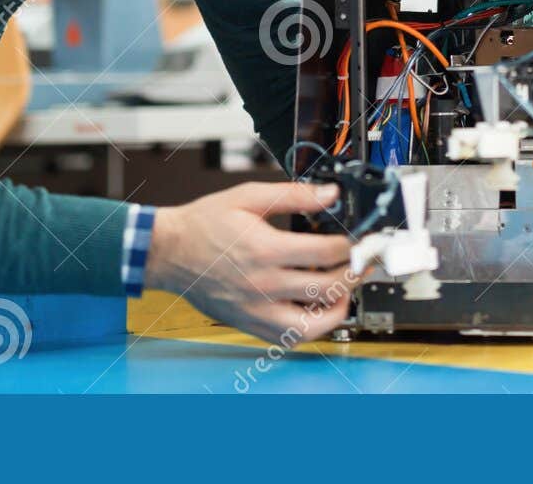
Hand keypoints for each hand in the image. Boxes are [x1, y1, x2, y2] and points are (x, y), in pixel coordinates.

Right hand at [145, 181, 357, 343]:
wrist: (169, 252)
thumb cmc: (204, 224)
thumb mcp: (249, 196)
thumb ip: (294, 195)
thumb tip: (330, 193)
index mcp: (265, 250)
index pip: (327, 253)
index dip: (353, 245)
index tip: (362, 239)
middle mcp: (263, 285)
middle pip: (328, 289)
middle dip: (355, 274)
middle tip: (364, 263)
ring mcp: (256, 310)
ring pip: (313, 325)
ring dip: (339, 309)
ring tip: (345, 291)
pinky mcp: (249, 324)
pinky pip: (289, 338)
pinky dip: (311, 328)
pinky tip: (317, 310)